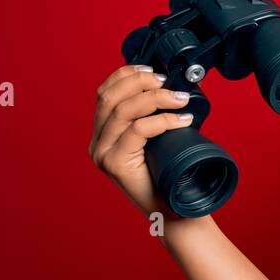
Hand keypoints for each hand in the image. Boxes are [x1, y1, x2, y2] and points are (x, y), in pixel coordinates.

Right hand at [88, 63, 192, 216]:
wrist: (175, 209)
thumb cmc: (171, 173)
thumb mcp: (161, 137)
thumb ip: (156, 114)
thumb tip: (177, 85)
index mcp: (103, 134)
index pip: (104, 94)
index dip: (125, 76)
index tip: (151, 69)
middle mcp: (98, 143)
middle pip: (110, 98)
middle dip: (141, 83)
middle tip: (169, 83)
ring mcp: (103, 154)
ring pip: (122, 111)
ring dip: (155, 98)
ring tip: (181, 99)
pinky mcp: (114, 164)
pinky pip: (137, 131)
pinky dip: (162, 120)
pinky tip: (182, 119)